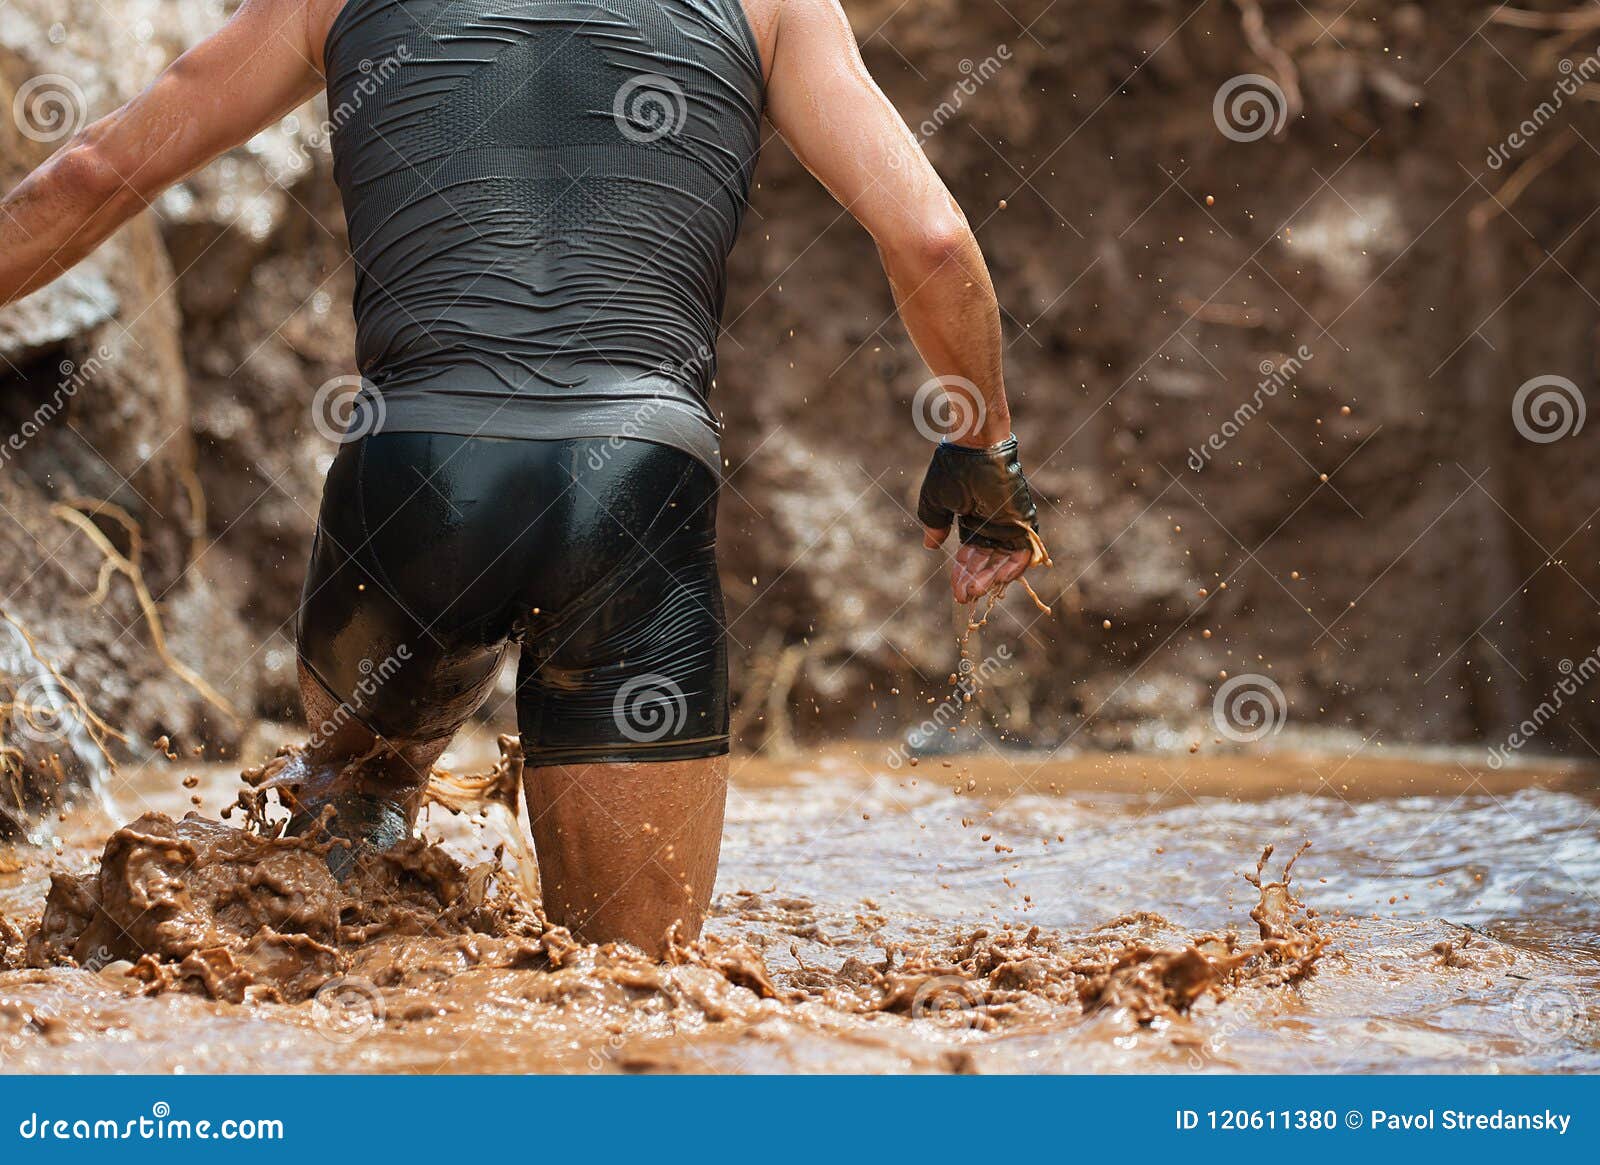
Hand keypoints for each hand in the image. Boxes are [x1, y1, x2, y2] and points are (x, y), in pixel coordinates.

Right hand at [916, 436, 1041, 602]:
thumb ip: (935, 524)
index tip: (956, 592)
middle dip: (975, 581)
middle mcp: (992, 524)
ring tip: (976, 591)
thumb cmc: (953, 468)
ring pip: (1004, 560)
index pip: (969, 556)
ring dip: (992, 578)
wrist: (974, 445)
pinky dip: (1015, 567)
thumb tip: (930, 545)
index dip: (962, 574)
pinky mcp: (1023, 520)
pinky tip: (1000, 579)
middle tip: (965, 597)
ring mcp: (1009, 523)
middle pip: (986, 562)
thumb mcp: (936, 501)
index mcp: (972, 519)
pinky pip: (1024, 550)